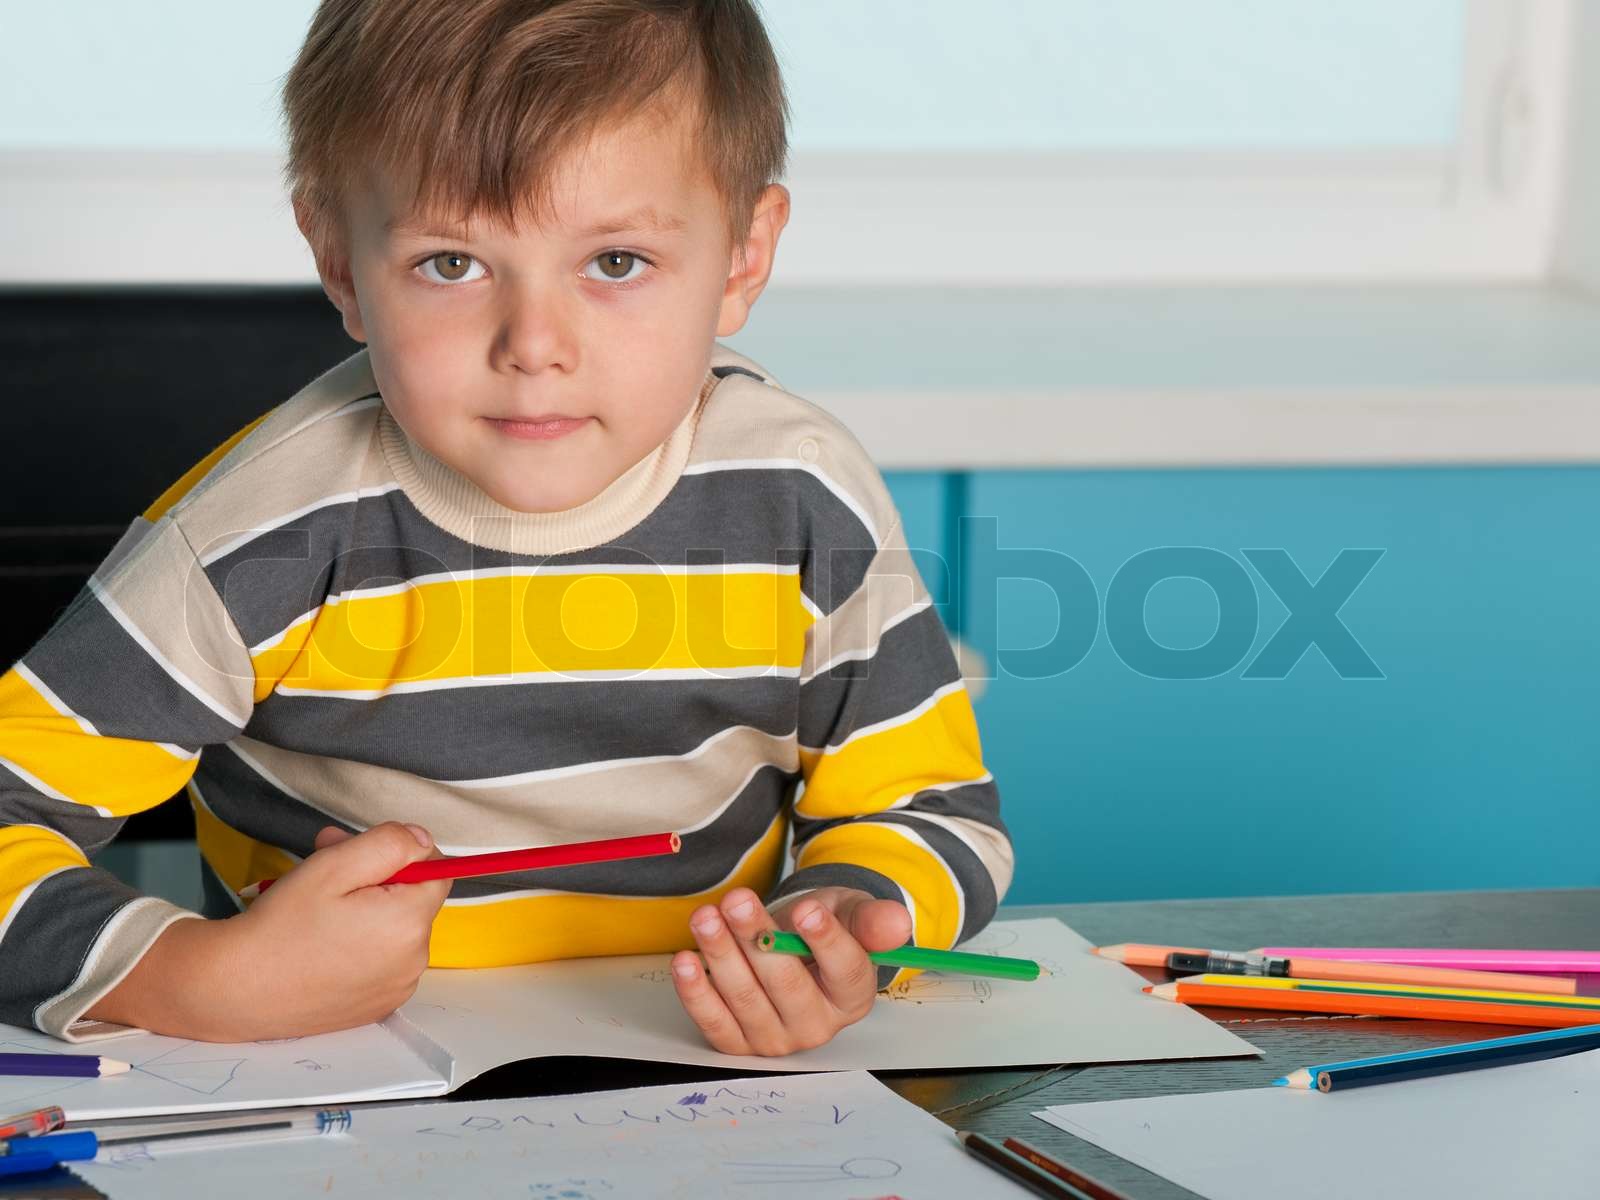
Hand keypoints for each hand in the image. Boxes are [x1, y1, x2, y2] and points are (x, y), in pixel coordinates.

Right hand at [88, 822, 448, 1040]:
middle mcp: (414, 961)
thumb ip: (389, 844)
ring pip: (397, 930)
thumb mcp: (333, 865)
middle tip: (325, 867)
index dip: (400, 854)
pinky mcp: (377, 1007)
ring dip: (368, 910)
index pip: (437, 871)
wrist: (234, 990)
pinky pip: (384, 961)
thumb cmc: (281, 924)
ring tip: (318, 906)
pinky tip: (322, 943)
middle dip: (378, 878)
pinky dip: (362, 945)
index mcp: (410, 924)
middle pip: (413, 900)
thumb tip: (424, 840)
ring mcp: (397, 988)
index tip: (357, 855)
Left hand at [671, 885, 911, 1055]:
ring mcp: (775, 1039)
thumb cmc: (826, 928)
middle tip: (737, 901)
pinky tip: (685, 961)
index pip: (845, 971)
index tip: (805, 910)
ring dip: (720, 956)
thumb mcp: (852, 914)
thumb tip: (897, 923)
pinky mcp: (738, 1043)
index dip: (825, 941)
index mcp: (853, 996)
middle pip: (788, 986)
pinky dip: (696, 993)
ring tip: (706, 917)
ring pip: (746, 1000)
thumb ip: (871, 920)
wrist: (793, 946)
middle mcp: (817, 1026)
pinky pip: (714, 1022)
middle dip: (758, 941)